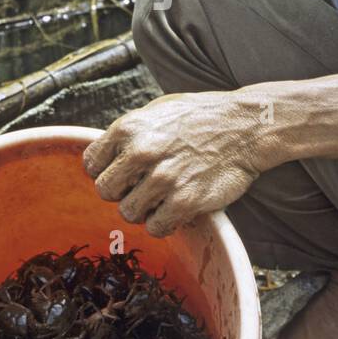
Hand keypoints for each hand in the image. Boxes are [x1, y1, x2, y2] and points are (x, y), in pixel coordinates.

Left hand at [82, 92, 265, 236]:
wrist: (246, 126)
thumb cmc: (202, 116)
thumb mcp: (157, 111)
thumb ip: (130, 133)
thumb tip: (107, 155)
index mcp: (129, 127)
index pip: (91, 163)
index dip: (104, 171)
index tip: (122, 173)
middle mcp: (141, 152)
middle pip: (105, 191)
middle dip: (121, 192)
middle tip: (141, 187)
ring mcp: (163, 178)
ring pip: (128, 213)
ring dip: (143, 210)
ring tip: (162, 198)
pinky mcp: (185, 201)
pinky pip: (156, 227)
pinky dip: (164, 222)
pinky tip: (176, 209)